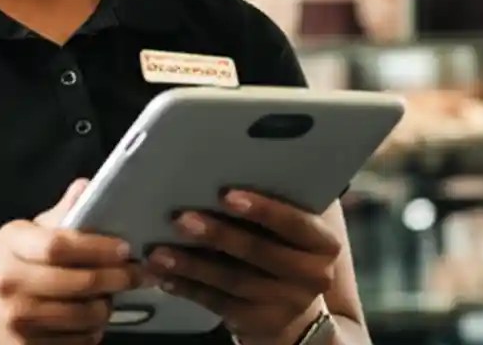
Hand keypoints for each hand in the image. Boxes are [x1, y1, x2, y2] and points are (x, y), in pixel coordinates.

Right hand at [0, 179, 144, 344]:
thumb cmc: (5, 270)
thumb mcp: (22, 237)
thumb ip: (58, 216)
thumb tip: (86, 186)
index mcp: (11, 245)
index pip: (60, 245)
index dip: (98, 248)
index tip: (125, 249)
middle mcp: (12, 283)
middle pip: (80, 282)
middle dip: (118, 278)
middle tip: (138, 274)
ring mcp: (19, 320)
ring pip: (84, 315)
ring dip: (108, 306)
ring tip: (112, 296)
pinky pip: (77, 341)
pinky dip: (93, 331)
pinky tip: (93, 319)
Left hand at [144, 190, 341, 343]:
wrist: (293, 308)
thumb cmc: (284, 247)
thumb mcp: (291, 225)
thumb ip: (275, 196)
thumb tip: (229, 160)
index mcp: (322, 243)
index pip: (295, 223)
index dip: (263, 209)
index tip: (226, 194)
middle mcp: (311, 276)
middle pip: (260, 252)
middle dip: (218, 234)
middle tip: (181, 218)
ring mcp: (284, 303)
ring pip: (233, 281)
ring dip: (191, 264)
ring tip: (159, 250)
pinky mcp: (257, 322)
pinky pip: (217, 304)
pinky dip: (187, 288)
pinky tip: (164, 275)